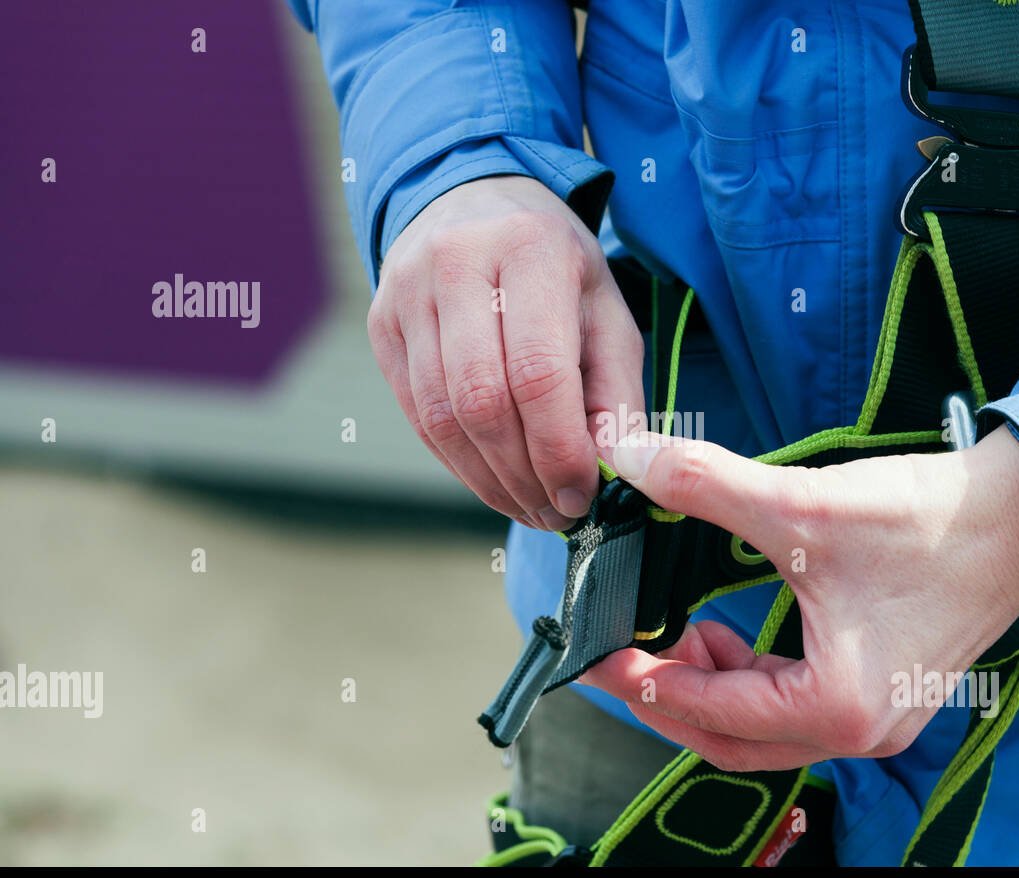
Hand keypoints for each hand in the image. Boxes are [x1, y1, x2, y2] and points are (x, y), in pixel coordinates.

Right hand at [367, 175, 644, 529]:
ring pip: (441, 417)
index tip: (583, 495)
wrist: (475, 203)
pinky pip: (418, 416)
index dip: (559, 449)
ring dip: (490, 480)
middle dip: (524, 474)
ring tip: (532, 506)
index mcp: (530, 250)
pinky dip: (459, 464)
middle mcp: (458, 263)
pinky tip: (496, 481)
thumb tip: (611, 475)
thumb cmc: (556, 270)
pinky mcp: (381, 326)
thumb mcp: (607, 314)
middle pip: (482, 400)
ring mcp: (407, 293)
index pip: (538, 372)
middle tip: (558, 513)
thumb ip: (616, 394)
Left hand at [580, 425, 1018, 770]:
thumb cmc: (931, 520)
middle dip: (670, 698)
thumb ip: (704, 484)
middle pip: (732, 740)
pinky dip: (751, 679)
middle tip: (620, 655)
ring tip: (677, 635)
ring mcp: (879, 716)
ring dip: (711, 689)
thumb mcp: (801, 504)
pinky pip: (796, 708)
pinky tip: (731, 634)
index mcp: (837, 706)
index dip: (641, 683)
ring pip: (764, 728)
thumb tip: (631, 460)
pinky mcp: (888, 690)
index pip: (709, 713)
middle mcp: (861, 730)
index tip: (594, 657)